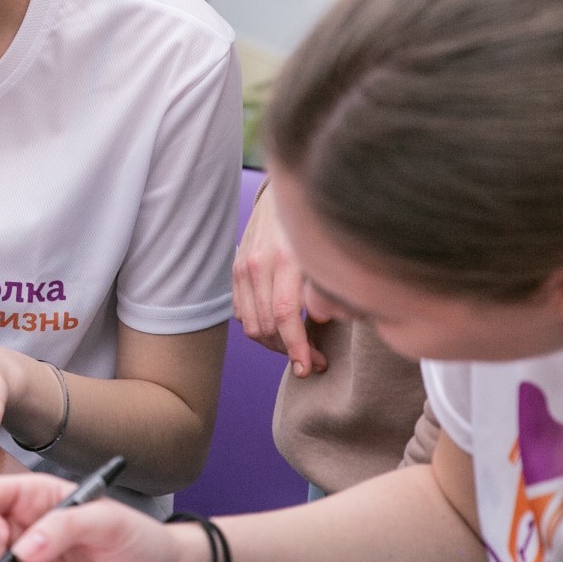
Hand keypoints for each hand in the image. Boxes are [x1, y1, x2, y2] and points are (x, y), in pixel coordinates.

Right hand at [231, 186, 325, 377]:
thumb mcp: (324, 252)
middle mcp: (258, 265)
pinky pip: (242, 313)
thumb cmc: (313, 224)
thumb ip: (324, 285)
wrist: (282, 194)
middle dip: (290, 351)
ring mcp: (243, 268)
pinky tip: (281, 328)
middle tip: (315, 360)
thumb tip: (326, 320)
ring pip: (252, 325)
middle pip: (266, 327)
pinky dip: (260, 327)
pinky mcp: (236, 270)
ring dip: (275, 344)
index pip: (284, 316)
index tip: (311, 368)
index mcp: (285, 260)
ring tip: (300, 347)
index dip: (297, 348)